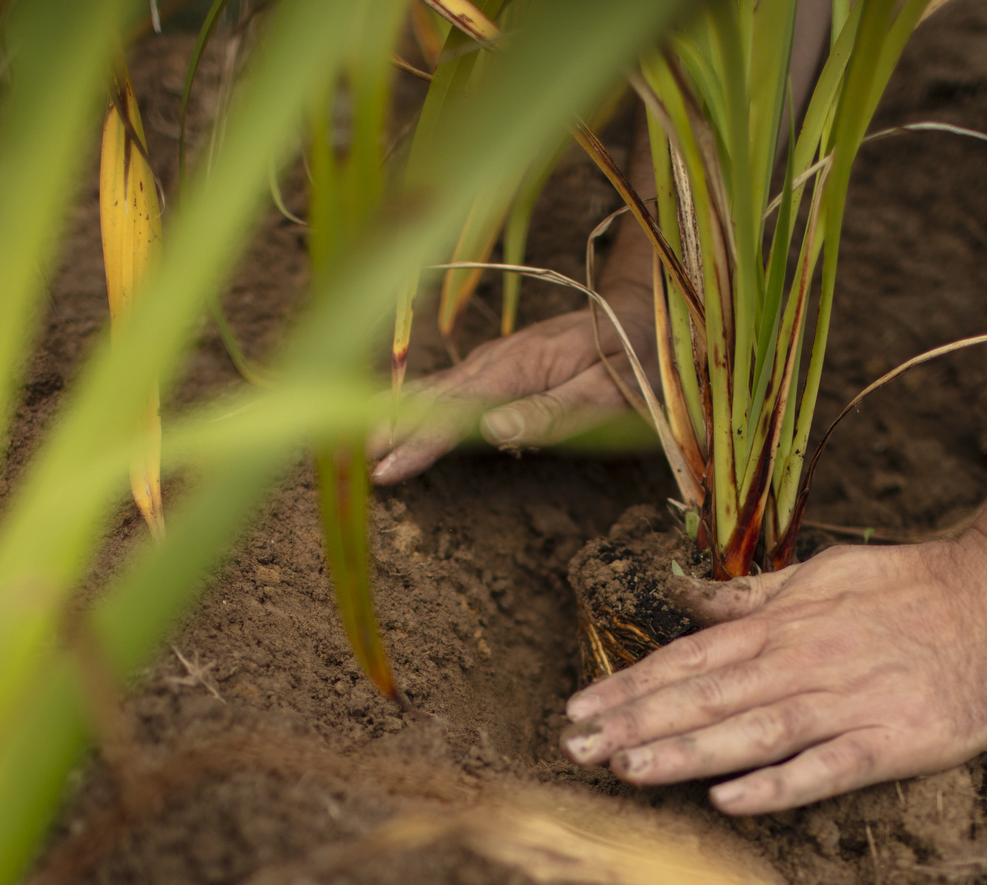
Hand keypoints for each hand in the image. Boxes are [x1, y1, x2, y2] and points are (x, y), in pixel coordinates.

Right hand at [370, 284, 655, 484]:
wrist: (641, 313)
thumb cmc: (631, 358)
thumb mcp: (606, 392)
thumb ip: (551, 412)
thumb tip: (492, 431)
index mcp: (519, 365)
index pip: (457, 410)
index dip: (418, 441)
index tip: (385, 468)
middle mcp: (497, 359)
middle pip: (431, 397)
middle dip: (387, 426)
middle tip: (345, 459)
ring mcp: (494, 361)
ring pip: (432, 389)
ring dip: (392, 414)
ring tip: (354, 440)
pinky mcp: (496, 368)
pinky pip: (446, 388)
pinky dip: (413, 403)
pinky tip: (391, 417)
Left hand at [558, 438, 986, 813]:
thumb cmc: (916, 587)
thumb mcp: (825, 574)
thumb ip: (753, 596)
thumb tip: (686, 598)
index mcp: (785, 625)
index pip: (691, 658)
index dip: (632, 686)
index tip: (578, 711)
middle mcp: (804, 662)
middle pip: (706, 698)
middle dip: (636, 724)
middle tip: (575, 750)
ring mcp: (847, 703)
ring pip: (752, 731)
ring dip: (687, 752)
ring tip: (629, 771)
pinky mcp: (892, 741)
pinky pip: (825, 768)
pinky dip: (778, 783)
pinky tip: (731, 801)